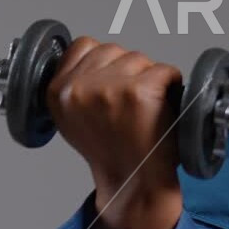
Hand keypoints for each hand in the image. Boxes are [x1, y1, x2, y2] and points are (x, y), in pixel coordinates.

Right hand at [46, 37, 185, 228]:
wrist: (133, 182)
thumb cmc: (111, 151)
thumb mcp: (73, 118)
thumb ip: (75, 85)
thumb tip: (93, 56)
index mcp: (57, 92)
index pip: (83, 45)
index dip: (104, 63)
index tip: (112, 85)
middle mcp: (79, 88)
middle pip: (114, 50)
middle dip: (127, 71)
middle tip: (129, 107)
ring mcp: (110, 87)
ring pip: (140, 59)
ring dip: (149, 79)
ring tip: (143, 111)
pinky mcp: (140, 91)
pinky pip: (166, 71)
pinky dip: (171, 87)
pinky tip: (160, 110)